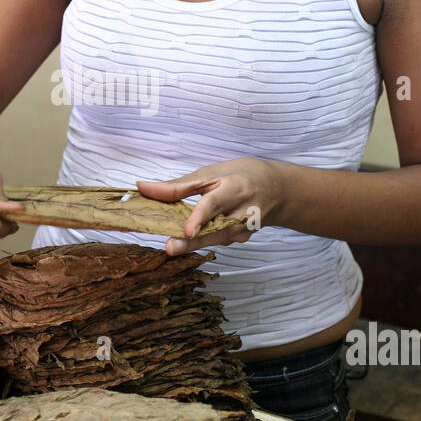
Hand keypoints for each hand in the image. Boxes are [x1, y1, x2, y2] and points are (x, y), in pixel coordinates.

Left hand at [136, 157, 284, 255]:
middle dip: (192, 241)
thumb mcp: (211, 173)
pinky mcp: (241, 240)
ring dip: (193, 243)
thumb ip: (178, 186)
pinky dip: (201, 240)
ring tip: (173, 245)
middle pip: (214, 229)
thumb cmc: (241, 175)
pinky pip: (216, 241)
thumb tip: (143, 188)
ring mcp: (244, 230)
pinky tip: (188, 238)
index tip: (188, 229)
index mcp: (235, 188)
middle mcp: (242, 212)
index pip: (215, 204)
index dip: (201, 217)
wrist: (277, 189)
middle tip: (170, 247)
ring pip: (214, 239)